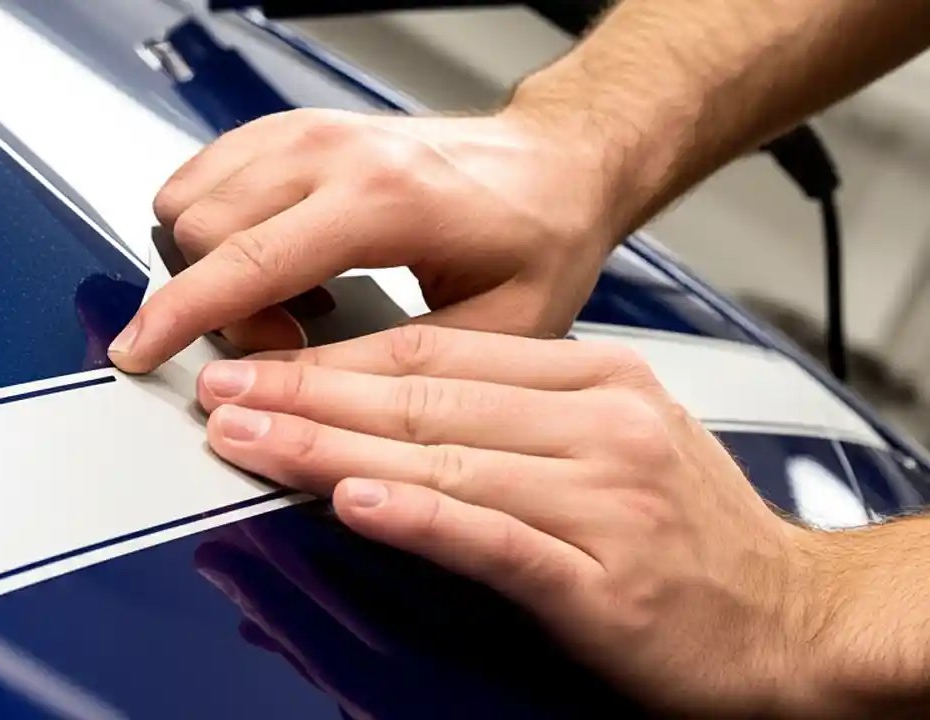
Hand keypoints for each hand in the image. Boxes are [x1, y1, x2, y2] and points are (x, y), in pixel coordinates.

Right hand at [108, 107, 629, 372]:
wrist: (554, 166)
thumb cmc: (536, 240)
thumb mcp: (490, 332)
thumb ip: (383, 368)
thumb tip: (288, 399)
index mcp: (382, 199)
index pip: (243, 261)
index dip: (177, 316)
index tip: (137, 352)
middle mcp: (334, 150)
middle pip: (200, 230)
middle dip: (215, 306)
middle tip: (288, 343)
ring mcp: (311, 129)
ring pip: (192, 195)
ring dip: (214, 266)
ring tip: (289, 304)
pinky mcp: (299, 126)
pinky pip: (211, 172)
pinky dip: (218, 227)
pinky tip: (280, 262)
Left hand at [192, 325, 838, 717]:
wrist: (790, 619)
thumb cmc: (691, 534)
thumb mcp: (610, 439)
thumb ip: (512, 414)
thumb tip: (391, 406)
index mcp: (596, 379)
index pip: (436, 354)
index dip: (334, 358)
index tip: (261, 366)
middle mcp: (600, 425)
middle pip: (425, 398)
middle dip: (309, 396)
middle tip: (225, 394)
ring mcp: (604, 499)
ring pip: (443, 460)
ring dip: (332, 450)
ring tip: (250, 441)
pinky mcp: (604, 580)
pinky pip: (493, 539)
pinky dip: (418, 517)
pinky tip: (354, 501)